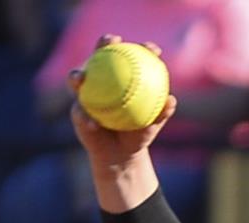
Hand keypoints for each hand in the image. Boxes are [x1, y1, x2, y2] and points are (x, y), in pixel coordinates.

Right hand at [68, 37, 179, 166]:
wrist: (120, 154)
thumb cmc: (138, 135)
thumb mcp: (152, 125)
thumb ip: (161, 113)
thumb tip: (171, 101)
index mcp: (121, 78)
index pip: (132, 57)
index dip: (142, 48)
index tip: (152, 49)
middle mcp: (102, 79)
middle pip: (100, 54)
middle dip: (104, 42)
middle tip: (112, 41)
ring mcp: (86, 93)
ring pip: (77, 78)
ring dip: (77, 74)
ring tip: (81, 78)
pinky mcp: (77, 111)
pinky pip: (79, 112)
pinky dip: (86, 117)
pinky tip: (92, 124)